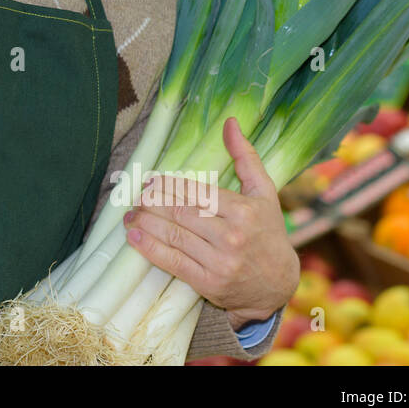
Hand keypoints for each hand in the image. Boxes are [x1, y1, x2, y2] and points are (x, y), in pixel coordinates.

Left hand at [123, 117, 298, 330]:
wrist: (278, 285)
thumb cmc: (268, 231)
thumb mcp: (264, 192)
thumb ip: (246, 156)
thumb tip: (230, 122)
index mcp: (244, 211)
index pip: (197, 193)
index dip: (169, 185)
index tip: (150, 180)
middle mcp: (232, 237)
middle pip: (181, 213)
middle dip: (153, 202)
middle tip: (136, 196)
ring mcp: (220, 263)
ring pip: (174, 236)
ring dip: (146, 223)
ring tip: (129, 215)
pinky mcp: (209, 284)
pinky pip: (173, 263)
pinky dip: (150, 249)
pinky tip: (134, 237)